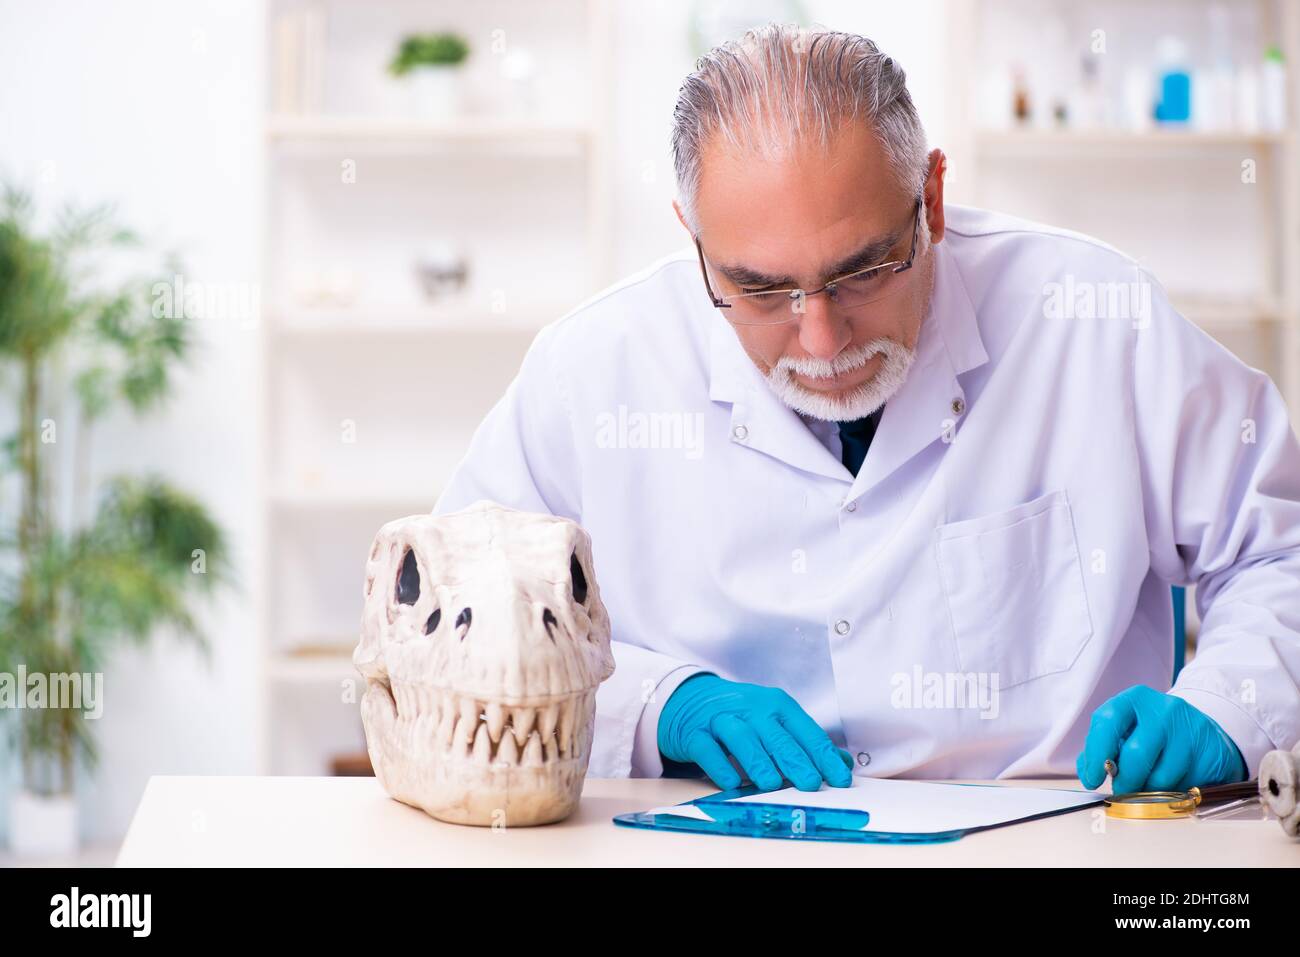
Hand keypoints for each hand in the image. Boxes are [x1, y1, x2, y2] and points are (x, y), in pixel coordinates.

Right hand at [658, 673, 854, 791]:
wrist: (691, 698)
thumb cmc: (742, 716)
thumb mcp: (775, 722)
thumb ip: (807, 743)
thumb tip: (843, 764)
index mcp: (777, 706)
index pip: (806, 732)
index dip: (824, 756)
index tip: (840, 779)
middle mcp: (751, 709)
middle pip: (777, 736)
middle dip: (796, 760)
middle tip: (811, 784)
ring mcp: (721, 719)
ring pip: (741, 738)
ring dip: (757, 761)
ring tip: (771, 784)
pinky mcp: (695, 733)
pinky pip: (706, 748)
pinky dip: (719, 765)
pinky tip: (731, 782)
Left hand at [1076, 685, 1246, 793]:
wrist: (1201, 731)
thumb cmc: (1153, 734)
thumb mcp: (1125, 730)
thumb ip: (1101, 748)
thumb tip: (1088, 772)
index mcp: (1136, 699)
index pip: (1107, 721)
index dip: (1096, 752)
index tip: (1092, 778)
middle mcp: (1165, 709)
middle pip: (1136, 754)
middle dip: (1124, 780)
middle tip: (1121, 790)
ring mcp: (1192, 729)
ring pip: (1161, 777)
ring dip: (1149, 792)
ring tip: (1149, 785)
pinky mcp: (1213, 752)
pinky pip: (1186, 787)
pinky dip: (1174, 794)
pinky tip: (1175, 783)